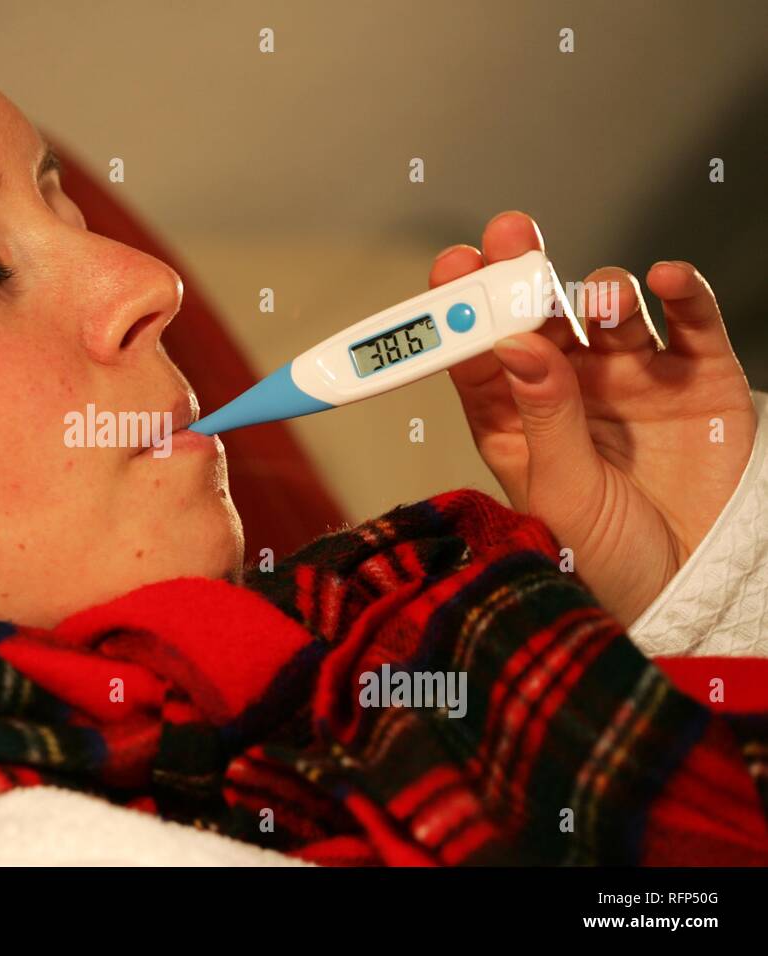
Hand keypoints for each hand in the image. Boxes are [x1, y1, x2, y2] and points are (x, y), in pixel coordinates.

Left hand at [433, 210, 756, 626]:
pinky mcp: (696, 380)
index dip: (463, 311)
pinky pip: (688, 324)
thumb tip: (512, 344)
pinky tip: (665, 280)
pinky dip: (681, 295)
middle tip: (509, 238)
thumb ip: (543, 416)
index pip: (480, 355)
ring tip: (598, 301)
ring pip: (608, 311)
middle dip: (521, 276)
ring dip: (599, 292)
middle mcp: (569, 390)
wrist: (694, 594)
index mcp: (517, 421)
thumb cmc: (608, 560)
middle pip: (538, 318)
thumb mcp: (562, 493)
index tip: (452, 268)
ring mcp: (632, 380)